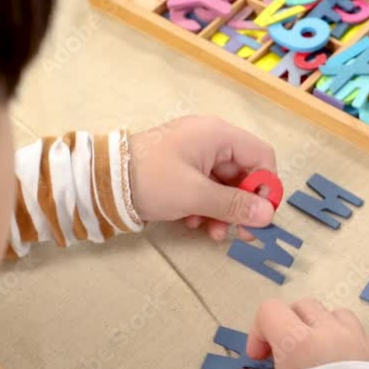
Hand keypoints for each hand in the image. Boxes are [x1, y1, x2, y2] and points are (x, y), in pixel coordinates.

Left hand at [128, 116, 277, 240]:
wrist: (100, 181)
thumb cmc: (152, 180)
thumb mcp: (196, 195)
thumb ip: (234, 205)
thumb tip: (267, 215)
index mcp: (218, 135)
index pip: (261, 156)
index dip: (266, 186)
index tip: (260, 215)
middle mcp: (210, 139)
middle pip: (243, 173)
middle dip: (241, 205)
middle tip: (240, 234)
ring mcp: (194, 152)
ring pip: (224, 184)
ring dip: (222, 211)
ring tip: (211, 233)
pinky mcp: (181, 167)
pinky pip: (205, 186)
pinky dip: (204, 206)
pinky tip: (192, 222)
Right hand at [234, 299, 368, 368]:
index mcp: (298, 343)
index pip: (271, 310)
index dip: (258, 331)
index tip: (259, 358)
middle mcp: (331, 333)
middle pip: (304, 308)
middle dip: (289, 326)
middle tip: (284, 358)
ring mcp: (360, 342)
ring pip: (336, 316)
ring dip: (321, 330)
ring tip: (316, 360)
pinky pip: (361, 335)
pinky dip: (348, 344)